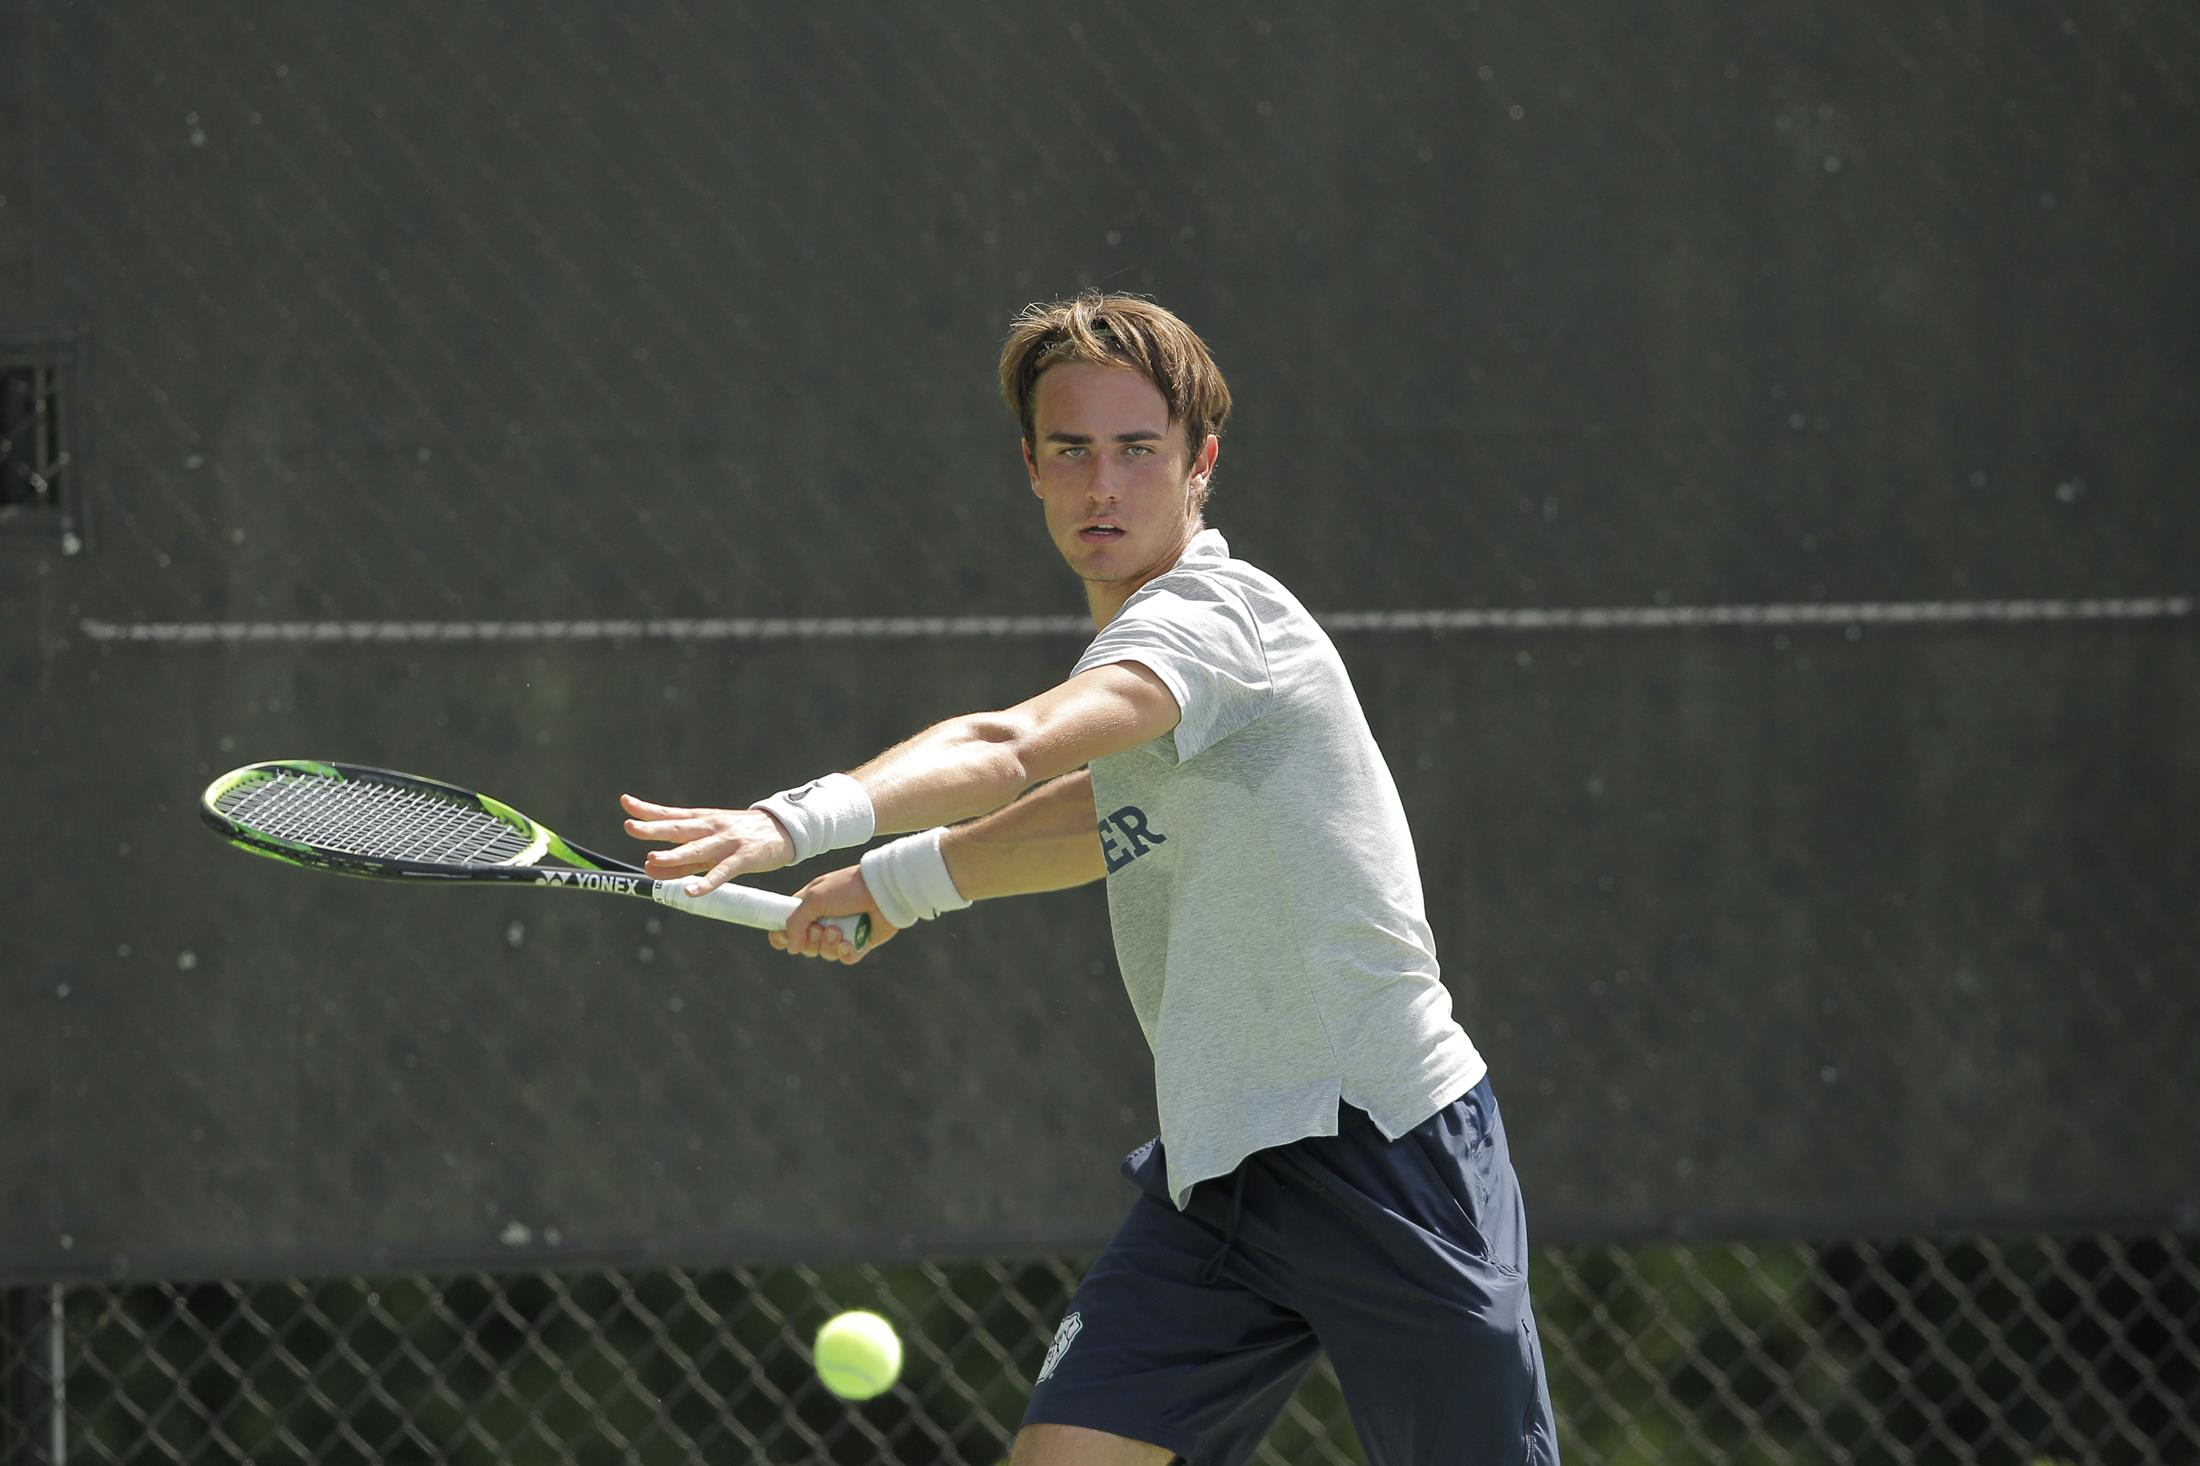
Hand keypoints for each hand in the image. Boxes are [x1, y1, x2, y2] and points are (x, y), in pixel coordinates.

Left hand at [620, 794, 794, 895]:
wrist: (786, 829)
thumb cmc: (742, 836)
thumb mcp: (709, 843)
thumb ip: (679, 858)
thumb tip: (648, 867)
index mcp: (702, 820)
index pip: (670, 814)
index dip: (647, 810)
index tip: (625, 803)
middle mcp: (712, 828)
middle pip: (679, 828)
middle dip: (654, 828)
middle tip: (630, 827)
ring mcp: (727, 842)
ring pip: (697, 849)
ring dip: (675, 855)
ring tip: (653, 859)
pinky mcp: (744, 857)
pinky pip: (723, 872)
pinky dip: (708, 882)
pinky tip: (693, 891)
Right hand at [773, 864, 899, 965]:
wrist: (883, 890)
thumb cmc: (848, 887)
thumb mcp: (815, 898)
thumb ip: (796, 922)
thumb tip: (791, 947)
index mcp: (810, 906)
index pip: (787, 926)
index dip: (782, 936)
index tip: (784, 938)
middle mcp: (824, 920)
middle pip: (805, 945)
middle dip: (810, 940)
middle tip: (818, 929)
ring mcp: (842, 932)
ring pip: (825, 953)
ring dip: (828, 944)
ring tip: (838, 930)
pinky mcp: (859, 942)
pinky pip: (845, 958)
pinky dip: (845, 952)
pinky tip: (849, 943)